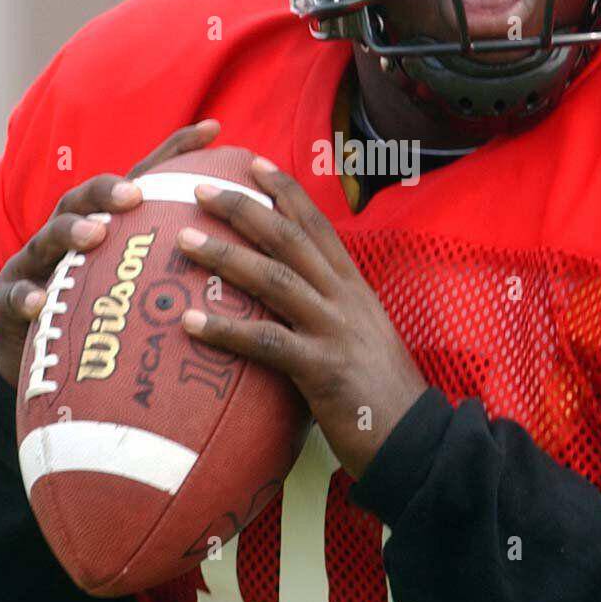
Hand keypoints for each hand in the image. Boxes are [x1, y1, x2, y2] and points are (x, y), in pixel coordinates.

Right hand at [0, 119, 220, 387]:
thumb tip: (260, 256)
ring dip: (70, 232)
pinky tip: (40, 301)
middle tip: (135, 194)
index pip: (142, 181)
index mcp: (105, 225)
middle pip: (86, 197)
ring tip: (94, 236)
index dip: (175, 151)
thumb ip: (184, 267)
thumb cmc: (100, 318)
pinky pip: (13, 297)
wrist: (35, 362)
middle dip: (109, 190)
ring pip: (47, 237)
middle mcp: (67, 234)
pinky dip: (26, 296)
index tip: (214, 130)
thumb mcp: (140, 289)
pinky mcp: (6, 305)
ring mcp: (34, 265)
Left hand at [178, 157, 426, 478]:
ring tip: (184, 241)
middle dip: (245, 208)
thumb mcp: (361, 336)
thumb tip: (288, 304)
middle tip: (200, 188)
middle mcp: (345, 299)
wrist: (417, 438)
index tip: (253, 163)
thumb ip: (328, 312)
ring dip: (226, 257)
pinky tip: (189, 322)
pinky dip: (225, 330)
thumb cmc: (381, 392)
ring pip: (275, 280)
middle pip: (290, 239)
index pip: (317, 225)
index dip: (285, 192)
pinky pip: (266, 343)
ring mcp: (334, 331)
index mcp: (353, 287)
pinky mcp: (322, 370)